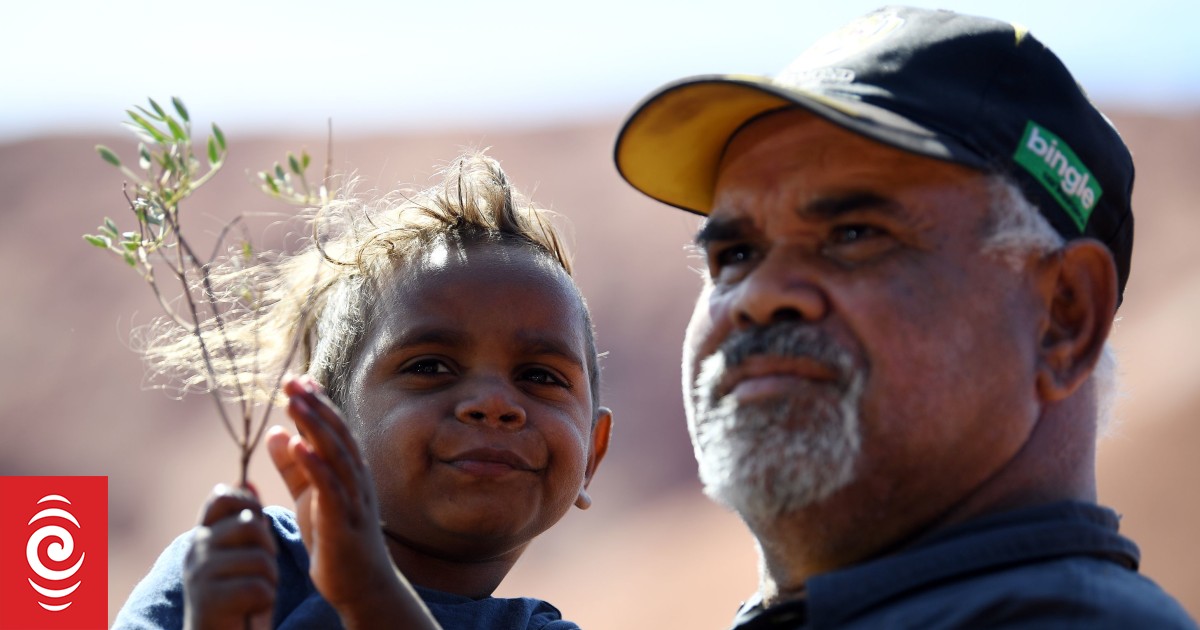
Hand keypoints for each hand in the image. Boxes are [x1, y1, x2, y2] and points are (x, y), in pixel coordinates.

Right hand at [182, 485, 276, 629]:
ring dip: (268, 580)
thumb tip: (249, 481)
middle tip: (259, 574)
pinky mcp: (208, 599)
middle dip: (268, 550)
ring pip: (260, 558)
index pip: (222, 496)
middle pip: (251, 524)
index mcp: (203, 535)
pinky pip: (258, 587)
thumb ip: (245, 523)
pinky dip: (264, 602)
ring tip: (253, 595)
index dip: (248, 504)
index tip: (256, 526)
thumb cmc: (238, 599)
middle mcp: (195, 548)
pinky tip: (248, 611)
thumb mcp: (242, 555)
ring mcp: (200, 573)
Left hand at [267, 375, 438, 629]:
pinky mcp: (344, 522)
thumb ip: (293, 467)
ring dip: (316, 427)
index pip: (333, 429)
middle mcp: (355, 478)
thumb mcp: (309, 498)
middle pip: (336, 434)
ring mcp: (353, 499)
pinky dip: (316, 465)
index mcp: (348, 470)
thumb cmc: (337, 541)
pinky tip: (299, 446)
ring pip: (336, 455)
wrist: (363, 586)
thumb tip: (276, 432)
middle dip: (315, 406)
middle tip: (292, 380)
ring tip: (295, 403)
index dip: (317, 404)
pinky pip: (331, 488)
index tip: (298, 379)